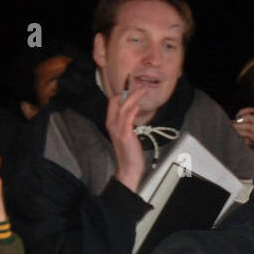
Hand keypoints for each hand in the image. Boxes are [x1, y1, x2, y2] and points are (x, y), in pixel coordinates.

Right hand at [105, 75, 147, 191]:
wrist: (128, 167)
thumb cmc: (129, 152)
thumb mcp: (126, 133)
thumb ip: (127, 121)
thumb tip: (133, 109)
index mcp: (111, 122)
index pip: (113, 102)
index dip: (122, 94)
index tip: (133, 89)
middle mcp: (111, 123)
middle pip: (117, 101)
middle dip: (129, 91)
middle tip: (141, 86)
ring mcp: (117, 129)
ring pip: (123, 107)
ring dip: (134, 97)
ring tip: (143, 90)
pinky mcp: (125, 134)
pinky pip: (127, 118)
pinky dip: (133, 109)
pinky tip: (138, 105)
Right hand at [234, 106, 253, 147]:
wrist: (228, 149)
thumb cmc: (236, 144)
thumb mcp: (243, 136)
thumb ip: (249, 131)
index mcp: (235, 122)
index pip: (242, 112)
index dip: (250, 110)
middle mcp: (234, 124)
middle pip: (247, 117)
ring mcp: (234, 129)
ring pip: (248, 125)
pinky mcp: (236, 135)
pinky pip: (247, 133)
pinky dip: (253, 137)